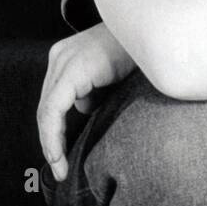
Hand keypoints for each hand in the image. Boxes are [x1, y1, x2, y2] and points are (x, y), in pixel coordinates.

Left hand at [37, 23, 135, 179]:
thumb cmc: (144, 56)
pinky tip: (58, 155)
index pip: (54, 101)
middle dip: (51, 141)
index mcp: (69, 57)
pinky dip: (53, 135)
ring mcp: (64, 61)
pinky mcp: (72, 70)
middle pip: (47, 106)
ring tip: (60, 168)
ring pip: (47, 110)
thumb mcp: (115, 78)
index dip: (55, 132)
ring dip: (51, 142)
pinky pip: (53, 109)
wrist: (159, 34)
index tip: (60, 160)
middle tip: (59, 171)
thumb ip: (97, 91)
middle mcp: (61, 57)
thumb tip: (86, 108)